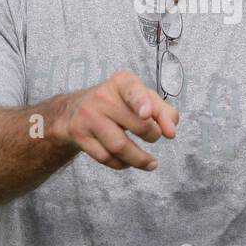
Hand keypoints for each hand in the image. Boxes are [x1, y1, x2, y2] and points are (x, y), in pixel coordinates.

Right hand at [51, 70, 178, 170]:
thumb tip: (171, 132)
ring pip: (119, 146)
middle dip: (153, 136)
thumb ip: (163, 112)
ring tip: (151, 163)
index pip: (133, 90)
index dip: (141, 102)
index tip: (146, 115)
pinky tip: (127, 161)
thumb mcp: (142, 99)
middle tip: (155, 137)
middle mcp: (102, 96)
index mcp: (122, 82)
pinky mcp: (78, 134)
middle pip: (137, 125)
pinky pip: (105, 157)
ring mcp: (88, 115)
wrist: (74, 110)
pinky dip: (121, 164)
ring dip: (139, 159)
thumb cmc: (117, 104)